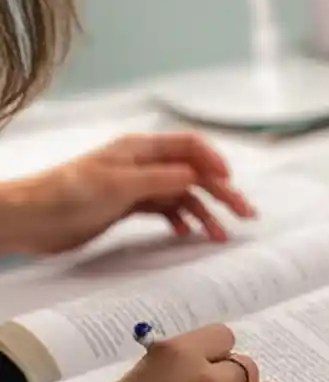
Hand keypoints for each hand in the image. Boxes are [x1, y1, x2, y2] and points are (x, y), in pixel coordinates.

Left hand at [0, 133, 255, 254]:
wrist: (30, 219)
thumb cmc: (65, 194)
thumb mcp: (119, 184)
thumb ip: (162, 178)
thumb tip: (199, 175)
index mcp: (141, 149)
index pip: (190, 147)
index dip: (215, 162)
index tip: (230, 183)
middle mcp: (143, 164)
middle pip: (193, 173)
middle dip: (222, 192)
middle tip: (245, 213)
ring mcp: (138, 186)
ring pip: (184, 196)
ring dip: (205, 213)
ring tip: (221, 234)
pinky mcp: (130, 206)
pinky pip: (167, 210)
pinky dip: (182, 221)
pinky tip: (188, 233)